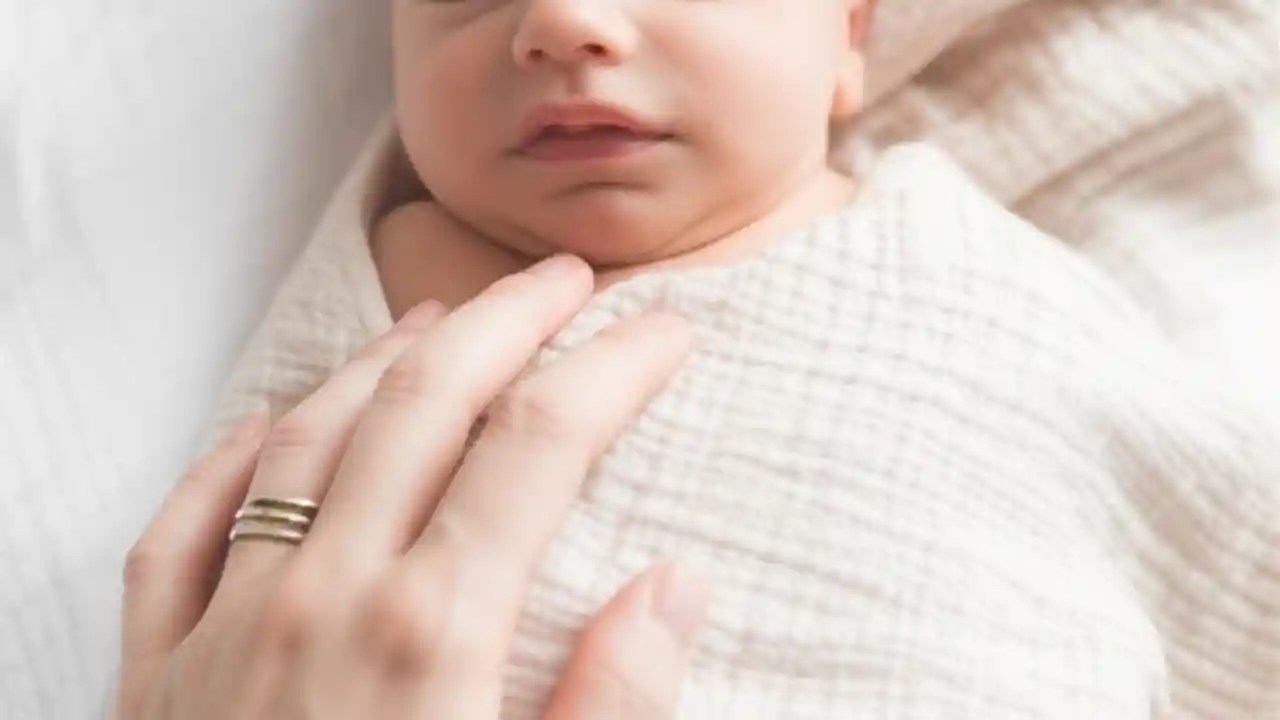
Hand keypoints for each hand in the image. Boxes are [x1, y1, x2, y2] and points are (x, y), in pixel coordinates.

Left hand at [116, 254, 709, 718]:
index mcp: (433, 636)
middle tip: (567, 285)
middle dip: (509, 323)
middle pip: (428, 402)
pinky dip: (234, 453)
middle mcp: (325, 601)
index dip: (614, 370)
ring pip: (309, 436)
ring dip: (385, 363)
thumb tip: (673, 586)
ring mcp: (228, 625)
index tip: (668, 331)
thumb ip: (610, 706)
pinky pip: (183, 523)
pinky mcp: (156, 671)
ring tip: (444, 324)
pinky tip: (273, 422)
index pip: (541, 445)